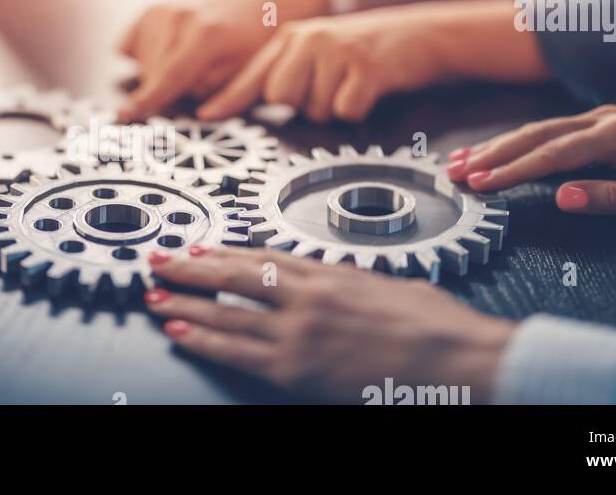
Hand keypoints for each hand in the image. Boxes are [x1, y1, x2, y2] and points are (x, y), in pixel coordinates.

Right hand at [117, 0, 330, 121]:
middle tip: (196, 76)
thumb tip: (179, 103)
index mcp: (207, 33)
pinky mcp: (150, 9)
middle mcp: (179, 15)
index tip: (126, 114)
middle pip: (153, 75)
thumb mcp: (244, 75)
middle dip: (168, 88)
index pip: (170, 75)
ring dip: (158, 74)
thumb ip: (212, 93)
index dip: (148, 99)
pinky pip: (129, 49)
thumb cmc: (252, 46)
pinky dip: (143, 57)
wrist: (255, 7)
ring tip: (187, 60)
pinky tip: (169, 51)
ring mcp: (161, 9)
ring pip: (141, 66)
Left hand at [145, 246, 513, 402]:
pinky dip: (202, 339)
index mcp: (335, 274)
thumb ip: (364, 283)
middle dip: (190, 268)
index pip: (265, 257)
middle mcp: (310, 296)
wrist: (464, 361)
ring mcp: (299, 331)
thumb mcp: (399, 288)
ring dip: (184, 301)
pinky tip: (177, 329)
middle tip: (157, 259)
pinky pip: (235, 350)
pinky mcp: (296, 367)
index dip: (225, 253)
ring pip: (225, 311)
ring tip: (152, 292)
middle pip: (235, 275)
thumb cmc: (443, 331)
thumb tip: (353, 281)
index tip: (199, 249)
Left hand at [196, 5, 451, 122]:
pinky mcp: (363, 65)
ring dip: (333, 108)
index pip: (252, 75)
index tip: (204, 115)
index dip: (227, 98)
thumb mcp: (319, 54)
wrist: (421, 35)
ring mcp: (335, 50)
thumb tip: (257, 106)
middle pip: (280, 97)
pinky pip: (344, 111)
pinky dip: (357, 109)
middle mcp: (308, 39)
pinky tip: (369, 89)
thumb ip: (288, 74)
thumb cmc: (364, 54)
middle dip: (301, 106)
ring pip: (314, 109)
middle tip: (329, 89)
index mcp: (292, 38)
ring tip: (352, 84)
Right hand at [447, 105, 615, 223]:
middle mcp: (601, 119)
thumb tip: (564, 198)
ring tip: (455, 165)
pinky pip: (541, 136)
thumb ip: (613, 199)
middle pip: (535, 136)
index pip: (555, 152)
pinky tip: (481, 155)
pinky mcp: (586, 129)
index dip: (516, 169)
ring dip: (492, 149)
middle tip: (455, 174)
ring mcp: (592, 121)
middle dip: (492, 155)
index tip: (483, 184)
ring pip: (532, 132)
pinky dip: (508, 147)